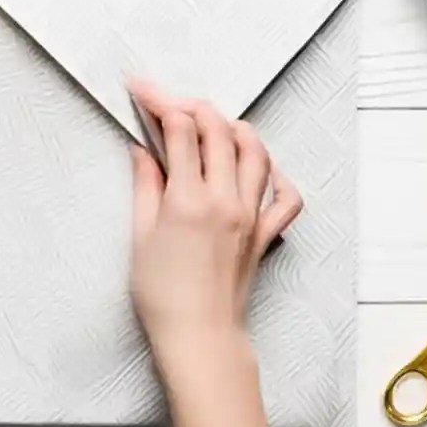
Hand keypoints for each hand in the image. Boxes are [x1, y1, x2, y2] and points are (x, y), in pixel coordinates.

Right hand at [128, 80, 302, 383]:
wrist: (199, 336)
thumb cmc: (163, 296)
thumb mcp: (141, 236)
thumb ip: (145, 186)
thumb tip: (142, 150)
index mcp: (188, 199)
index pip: (179, 129)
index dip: (159, 101)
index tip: (141, 90)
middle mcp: (225, 199)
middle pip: (218, 129)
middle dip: (192, 106)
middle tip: (169, 103)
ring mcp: (251, 215)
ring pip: (255, 151)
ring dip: (234, 128)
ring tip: (212, 125)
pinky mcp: (265, 234)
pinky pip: (285, 196)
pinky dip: (277, 175)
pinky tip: (259, 169)